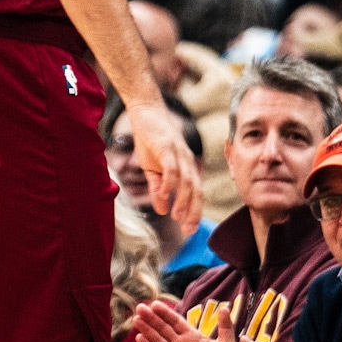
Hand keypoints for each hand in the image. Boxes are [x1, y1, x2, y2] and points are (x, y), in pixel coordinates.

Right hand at [125, 98, 203, 235]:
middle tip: (188, 229)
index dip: (194, 212)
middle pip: (195, 190)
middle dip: (193, 211)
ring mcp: (179, 153)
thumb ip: (158, 189)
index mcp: (186, 167)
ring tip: (177, 216)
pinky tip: (166, 194)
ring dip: (183, 200)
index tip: (189, 229)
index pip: (195, 193)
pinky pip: (172, 166)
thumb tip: (162, 211)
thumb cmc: (151, 140)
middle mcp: (187, 161)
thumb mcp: (152, 169)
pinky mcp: (167, 146)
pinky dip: (171, 182)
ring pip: (186, 181)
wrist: (146, 111)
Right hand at [132, 295, 241, 341]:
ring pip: (156, 340)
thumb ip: (225, 327)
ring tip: (136, 319)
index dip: (165, 312)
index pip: (175, 321)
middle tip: (140, 307)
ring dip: (146, 330)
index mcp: (192, 336)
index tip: (155, 304)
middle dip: (151, 318)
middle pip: (162, 328)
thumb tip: (224, 308)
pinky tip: (139, 337)